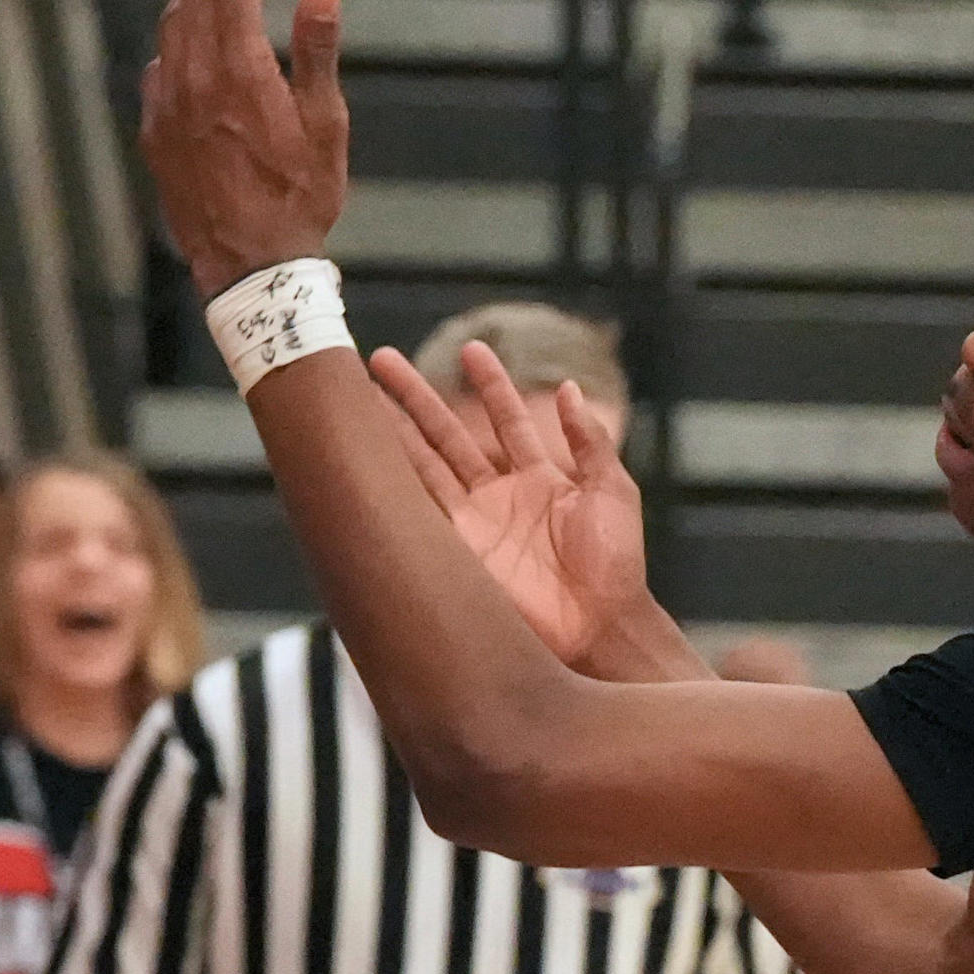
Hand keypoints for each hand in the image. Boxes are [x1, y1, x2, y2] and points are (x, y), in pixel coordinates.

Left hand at [141, 0, 350, 295]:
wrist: (250, 266)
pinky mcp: (155, 131)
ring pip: (171, 26)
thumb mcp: (325, 125)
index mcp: (239, 71)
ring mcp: (166, 103)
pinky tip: (186, 36)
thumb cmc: (301, 197)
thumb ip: (318, 53)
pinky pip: (159, 68)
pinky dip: (175, 37)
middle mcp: (193, 78)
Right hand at [369, 341, 649, 671]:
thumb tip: (569, 388)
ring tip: (356, 393)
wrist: (600, 625)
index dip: (489, 383)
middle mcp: (498, 495)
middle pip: (447, 434)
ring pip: (421, 462)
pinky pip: (416, 506)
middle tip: (379, 358)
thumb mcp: (612, 492)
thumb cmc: (617, 564)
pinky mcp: (454, 548)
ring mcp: (472, 522)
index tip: (471, 348)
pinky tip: (363, 450)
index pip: (506, 418)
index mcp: (539, 478)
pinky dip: (389, 479)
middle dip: (414, 396)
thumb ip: (590, 442)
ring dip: (389, 429)